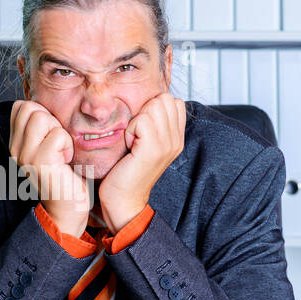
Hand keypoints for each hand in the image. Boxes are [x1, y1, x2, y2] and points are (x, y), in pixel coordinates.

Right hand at [9, 100, 90, 236]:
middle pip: (30, 107)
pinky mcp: (39, 162)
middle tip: (58, 145)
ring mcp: (25, 155)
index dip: (42, 113)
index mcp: (16, 143)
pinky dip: (68, 145)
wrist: (69, 208)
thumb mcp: (50, 145)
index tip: (51, 136)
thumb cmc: (66, 175)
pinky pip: (58, 134)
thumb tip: (45, 101)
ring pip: (41, 117)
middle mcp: (15, 149)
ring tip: (62, 152)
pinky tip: (67, 161)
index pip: (21, 106)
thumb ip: (43, 126)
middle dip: (50, 120)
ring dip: (59, 132)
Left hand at [98, 93, 185, 233]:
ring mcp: (167, 144)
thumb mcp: (146, 144)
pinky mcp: (153, 148)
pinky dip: (130, 130)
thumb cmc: (127, 171)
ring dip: (137, 121)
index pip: (174, 102)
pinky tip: (130, 147)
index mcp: (177, 138)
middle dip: (145, 111)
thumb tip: (149, 102)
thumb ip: (154, 124)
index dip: (154, 108)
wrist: (124, 200)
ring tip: (133, 142)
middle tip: (137, 136)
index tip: (144, 130)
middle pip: (164, 99)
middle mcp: (176, 140)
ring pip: (153, 106)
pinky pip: (142, 120)